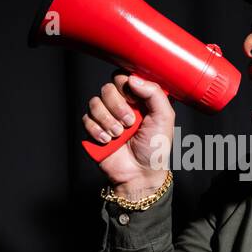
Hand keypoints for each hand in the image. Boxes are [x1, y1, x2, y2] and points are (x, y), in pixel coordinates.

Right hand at [82, 71, 175, 192]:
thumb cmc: (156, 147)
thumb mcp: (164, 117)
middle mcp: (121, 104)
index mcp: (138, 98)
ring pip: (95, 102)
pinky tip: (107, 141)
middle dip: (118, 106)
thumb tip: (132, 78)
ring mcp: (106, 116)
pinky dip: (97, 130)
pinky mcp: (94, 129)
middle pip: (107, 88)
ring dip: (108, 120)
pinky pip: (86, 119)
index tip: (134, 99)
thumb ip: (154, 93)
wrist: (140, 174)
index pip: (124, 77)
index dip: (126, 85)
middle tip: (129, 122)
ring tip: (119, 135)